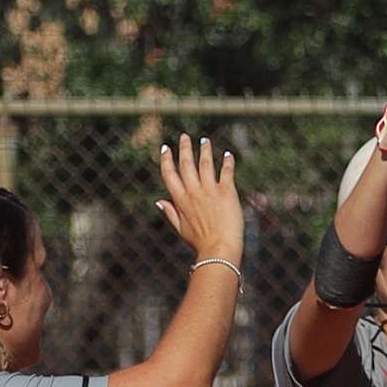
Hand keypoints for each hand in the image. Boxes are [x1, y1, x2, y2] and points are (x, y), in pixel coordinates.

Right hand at [156, 134, 244, 267]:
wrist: (219, 249)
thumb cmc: (200, 243)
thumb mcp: (181, 229)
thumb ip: (170, 213)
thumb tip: (159, 201)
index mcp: (180, 200)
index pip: (169, 174)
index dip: (166, 159)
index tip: (166, 148)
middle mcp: (193, 191)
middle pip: (187, 164)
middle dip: (185, 148)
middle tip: (184, 137)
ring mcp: (210, 190)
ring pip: (206, 163)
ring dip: (205, 150)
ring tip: (204, 140)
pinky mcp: (227, 192)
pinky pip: (226, 171)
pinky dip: (227, 162)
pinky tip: (228, 155)